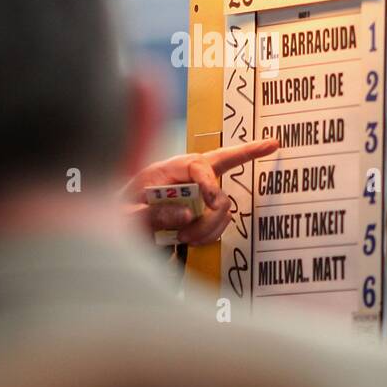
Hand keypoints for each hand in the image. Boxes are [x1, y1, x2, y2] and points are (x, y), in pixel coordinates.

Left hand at [124, 138, 279, 244]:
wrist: (116, 232)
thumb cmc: (118, 218)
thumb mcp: (127, 217)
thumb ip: (153, 214)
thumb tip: (187, 214)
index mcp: (164, 171)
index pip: (197, 165)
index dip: (210, 182)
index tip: (214, 205)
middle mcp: (184, 178)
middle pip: (222, 158)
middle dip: (247, 151)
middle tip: (270, 145)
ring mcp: (195, 195)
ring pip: (222, 204)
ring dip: (212, 224)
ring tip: (186, 239)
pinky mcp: (199, 212)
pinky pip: (218, 221)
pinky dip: (210, 234)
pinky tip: (191, 240)